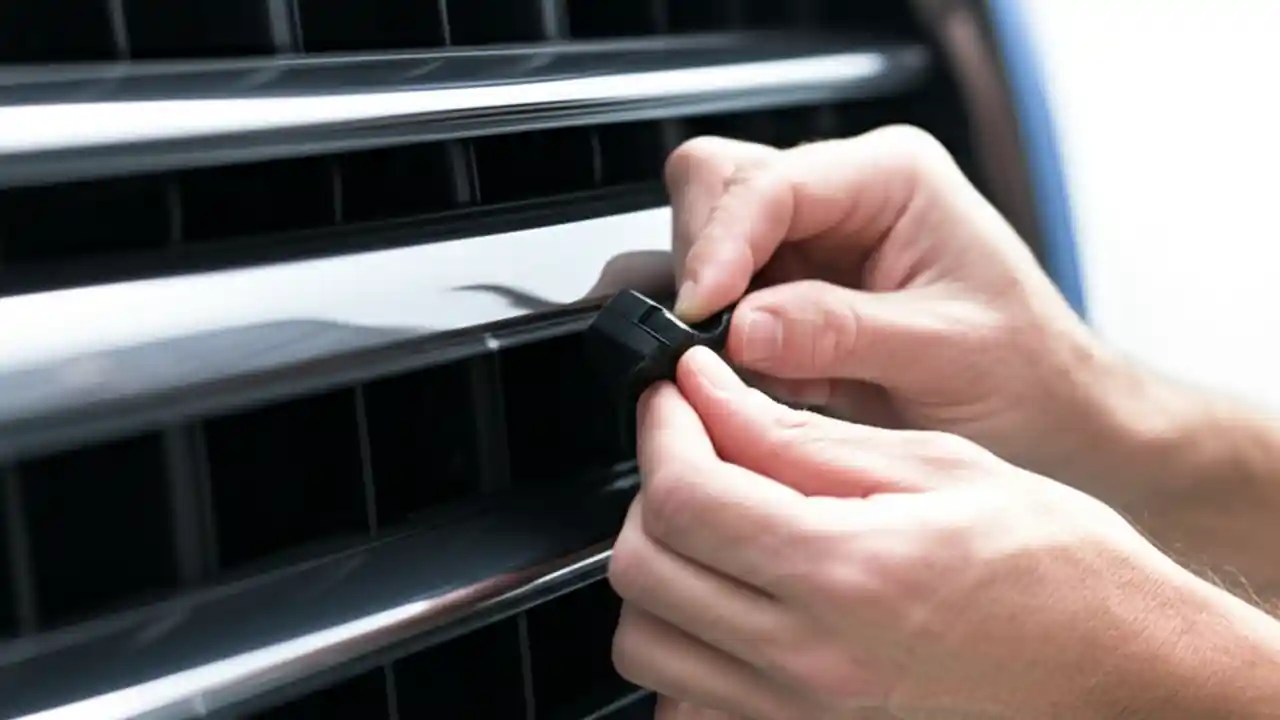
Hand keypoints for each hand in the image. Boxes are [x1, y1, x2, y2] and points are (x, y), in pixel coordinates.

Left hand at [610, 348, 1279, 718]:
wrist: (1121, 668)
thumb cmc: (1059, 568)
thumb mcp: (938, 466)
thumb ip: (801, 436)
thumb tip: (711, 392)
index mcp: (847, 571)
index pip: (685, 496)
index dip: (661, 429)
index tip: (673, 398)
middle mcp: (812, 657)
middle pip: (645, 571)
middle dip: (651, 493)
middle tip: (692, 452)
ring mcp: (803, 712)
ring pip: (650, 646)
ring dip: (660, 572)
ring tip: (712, 528)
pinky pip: (690, 707)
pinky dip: (685, 654)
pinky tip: (729, 607)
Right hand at [665, 127, 1134, 494]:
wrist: (1050, 420)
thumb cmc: (1026, 374)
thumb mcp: (942, 352)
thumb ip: (837, 331)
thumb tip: (739, 327)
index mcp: (892, 178)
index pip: (770, 183)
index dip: (723, 244)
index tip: (700, 310)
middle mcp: (844, 195)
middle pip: (717, 188)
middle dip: (705, 264)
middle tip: (716, 340)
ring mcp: (811, 241)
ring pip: (706, 242)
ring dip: (714, 310)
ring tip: (768, 371)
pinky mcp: (790, 290)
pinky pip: (722, 301)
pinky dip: (724, 345)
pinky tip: (774, 380)